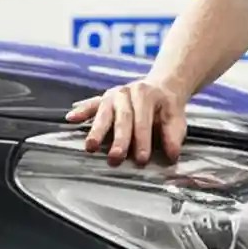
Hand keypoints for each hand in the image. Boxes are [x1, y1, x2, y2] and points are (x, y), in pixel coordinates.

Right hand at [65, 79, 187, 165]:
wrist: (161, 88)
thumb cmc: (166, 109)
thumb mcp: (176, 119)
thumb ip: (173, 136)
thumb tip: (172, 156)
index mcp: (147, 94)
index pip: (143, 120)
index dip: (143, 140)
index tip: (141, 159)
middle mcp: (128, 92)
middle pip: (123, 117)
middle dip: (119, 139)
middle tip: (116, 158)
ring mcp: (113, 95)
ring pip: (104, 113)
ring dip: (97, 130)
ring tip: (90, 146)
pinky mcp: (103, 99)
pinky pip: (91, 104)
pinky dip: (82, 111)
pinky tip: (71, 118)